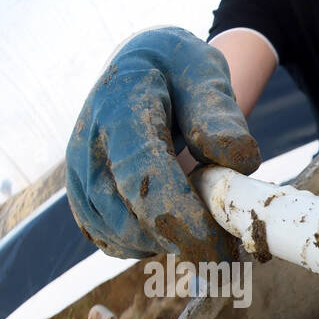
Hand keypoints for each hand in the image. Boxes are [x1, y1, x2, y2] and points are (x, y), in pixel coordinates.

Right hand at [66, 27, 260, 261]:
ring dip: (165, 246)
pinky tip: (179, 233)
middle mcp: (87, 143)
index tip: (219, 251)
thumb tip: (239, 159)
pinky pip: (112, 240)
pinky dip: (149, 246)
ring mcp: (80, 172)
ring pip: (118, 235)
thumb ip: (219, 114)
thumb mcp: (205, 74)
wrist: (144, 67)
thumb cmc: (181, 72)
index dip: (181, 220)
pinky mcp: (84, 195)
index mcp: (118, 106)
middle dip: (180, 242)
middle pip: (126, 217)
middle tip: (229, 249)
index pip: (143, 175)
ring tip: (207, 229)